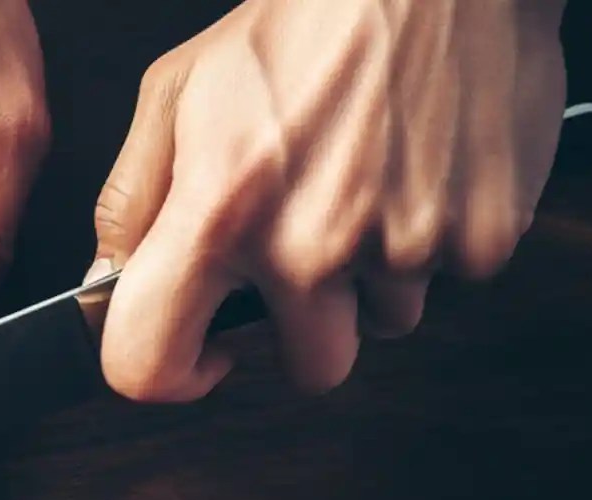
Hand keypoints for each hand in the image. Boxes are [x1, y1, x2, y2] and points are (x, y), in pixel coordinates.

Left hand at [89, 0, 567, 400]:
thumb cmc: (300, 23)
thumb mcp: (177, 93)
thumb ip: (132, 201)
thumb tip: (109, 285)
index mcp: (219, 213)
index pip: (150, 364)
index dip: (167, 374)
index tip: (197, 352)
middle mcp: (310, 246)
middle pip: (310, 368)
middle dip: (306, 324)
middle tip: (307, 245)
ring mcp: (402, 248)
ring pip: (383, 320)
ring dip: (372, 275)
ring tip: (364, 183)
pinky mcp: (483, 237)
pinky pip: (448, 280)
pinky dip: (430, 240)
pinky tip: (411, 174)